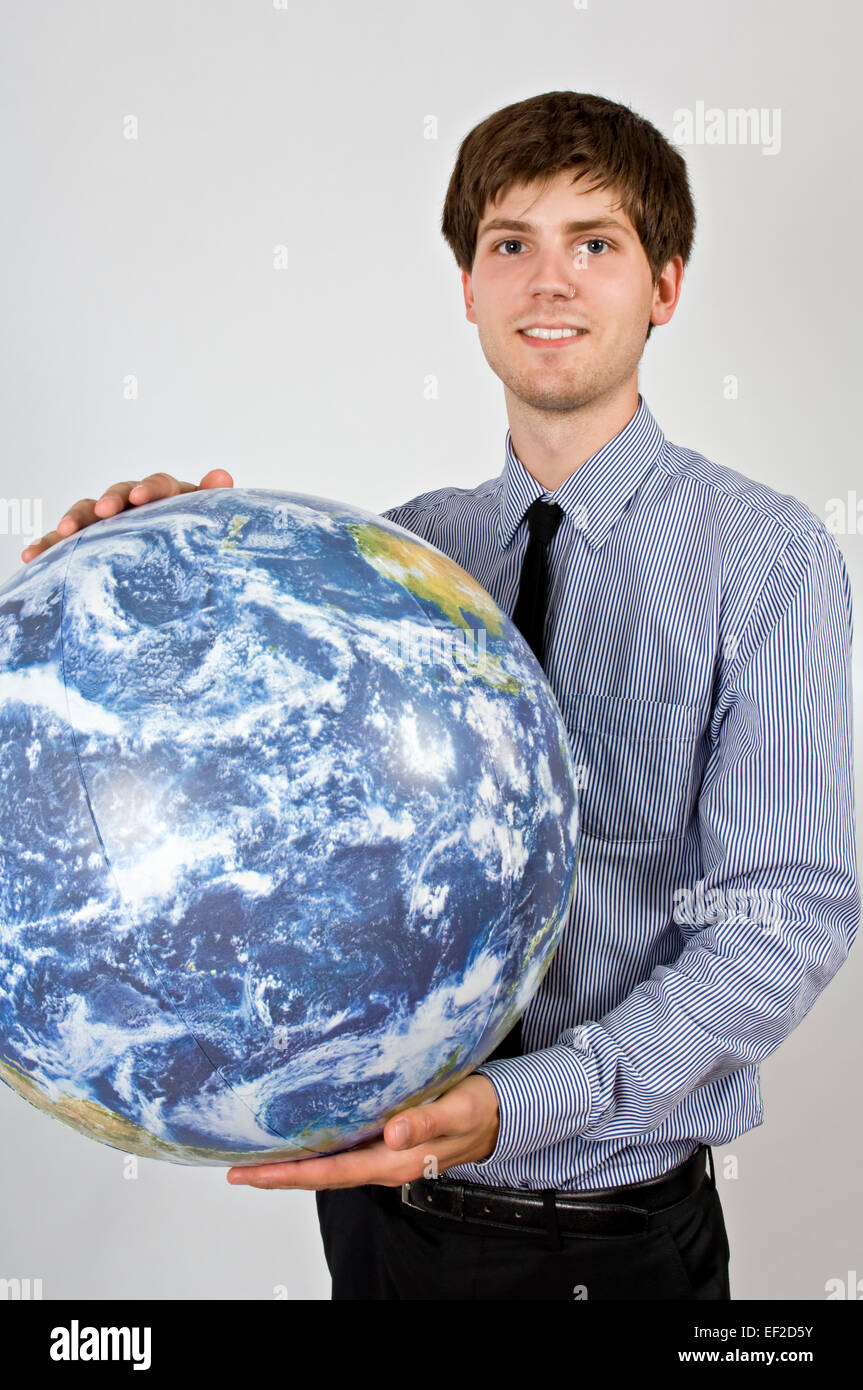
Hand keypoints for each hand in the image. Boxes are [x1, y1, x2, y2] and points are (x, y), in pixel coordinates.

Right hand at [20, 468, 233, 562]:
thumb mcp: (211, 524)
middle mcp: (137, 505)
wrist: (190, 563)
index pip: (159, 485)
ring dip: (74, 519)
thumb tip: (221, 476)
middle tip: (104, 512)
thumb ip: (213, 503)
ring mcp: (111, 522)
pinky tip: (31, 554)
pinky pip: (67, 540)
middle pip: (119, 494)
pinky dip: (48, 544)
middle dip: (110, 501)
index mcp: (169, 498)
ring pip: (88, 512)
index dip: (150, 489)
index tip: (140, 498)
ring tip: (63, 533)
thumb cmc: (202, 541)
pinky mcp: (91, 540)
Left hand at [225, 1072, 499, 1189]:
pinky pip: (341, 1152)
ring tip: (254, 1156)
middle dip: (276, 1174)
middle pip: (319, 1175)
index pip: (329, 1174)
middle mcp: (380, 1163)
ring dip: (291, 1163)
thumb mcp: (456, 1110)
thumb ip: (426, 1121)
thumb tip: (394, 1131)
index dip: (287, 1175)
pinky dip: (314, 1149)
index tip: (249, 1173)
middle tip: (234, 1169)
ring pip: (327, 1165)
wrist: (498, 1115)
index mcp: (392, 1160)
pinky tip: (298, 1137)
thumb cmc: (476, 1110)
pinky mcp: (384, 1141)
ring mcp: (381, 1155)